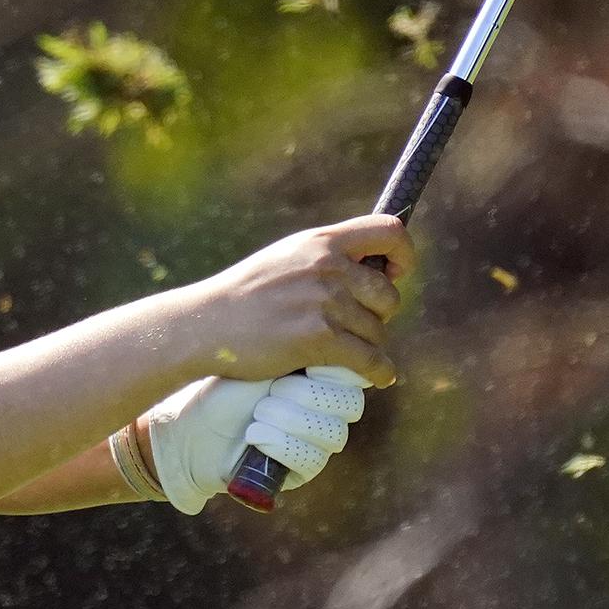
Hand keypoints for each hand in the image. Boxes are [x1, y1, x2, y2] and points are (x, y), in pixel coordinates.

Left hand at [139, 368, 369, 514]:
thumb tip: (340, 333)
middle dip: (308, 394)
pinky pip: (311, 460)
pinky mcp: (301, 471)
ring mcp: (317, 443)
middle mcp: (327, 411)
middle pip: (349, 405)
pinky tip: (253, 434)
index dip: (333, 371)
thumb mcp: (266, 357)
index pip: (356, 376)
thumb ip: (305, 347)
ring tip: (258, 412)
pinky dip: (280, 444)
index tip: (304, 363)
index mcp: (323, 379)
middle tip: (273, 388)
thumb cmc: (226, 384)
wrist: (190, 425)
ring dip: (291, 420)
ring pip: (333, 434)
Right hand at [178, 215, 414, 387]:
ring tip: (349, 352)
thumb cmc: (244, 296)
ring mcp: (324, 303)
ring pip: (377, 331)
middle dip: (379, 314)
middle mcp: (328, 268)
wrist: (205, 324)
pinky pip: (370, 360)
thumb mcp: (285, 258)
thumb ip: (325, 256)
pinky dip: (379, 372)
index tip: (395, 273)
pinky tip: (378, 377)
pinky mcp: (319, 339)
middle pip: (388, 294)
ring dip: (369, 345)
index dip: (403, 254)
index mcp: (321, 242)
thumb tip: (373, 267)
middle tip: (357, 325)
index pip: (389, 231)